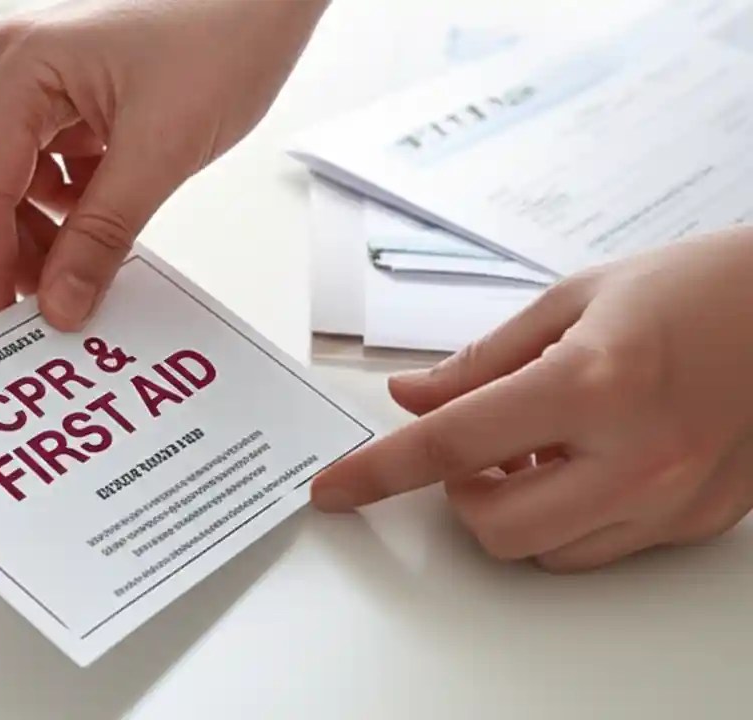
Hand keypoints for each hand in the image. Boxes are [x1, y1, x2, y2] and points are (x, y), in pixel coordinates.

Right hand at [0, 0, 329, 329]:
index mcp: (24, 67)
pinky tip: (97, 230)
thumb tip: (61, 300)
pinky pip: (47, 170)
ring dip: (40, 234)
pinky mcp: (72, 99)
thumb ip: (102, 235)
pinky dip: (65, 209)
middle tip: (45, 307)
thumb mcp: (160, 151)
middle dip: (11, 251)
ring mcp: (43, 83)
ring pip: (12, 184)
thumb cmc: (224, 33)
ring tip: (79, 272)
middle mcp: (19, 69)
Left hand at [312, 228, 752, 571]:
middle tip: (476, 445)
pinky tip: (587, 464)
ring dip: (514, 509)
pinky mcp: (695, 523)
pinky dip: (570, 516)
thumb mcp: (575, 301)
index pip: (450, 445)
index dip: (379, 471)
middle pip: (492, 524)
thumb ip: (481, 361)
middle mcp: (634, 457)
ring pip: (543, 551)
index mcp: (591, 384)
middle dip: (459, 492)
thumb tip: (411, 397)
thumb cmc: (697, 290)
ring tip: (540, 449)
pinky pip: (599, 548)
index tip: (334, 490)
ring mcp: (670, 500)